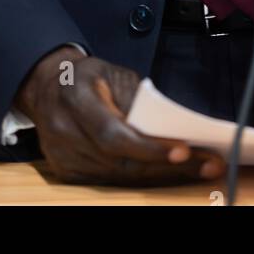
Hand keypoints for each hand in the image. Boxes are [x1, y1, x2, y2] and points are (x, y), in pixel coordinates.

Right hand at [14, 46, 225, 185]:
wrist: (47, 86)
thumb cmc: (86, 78)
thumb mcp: (112, 73)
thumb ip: (136, 99)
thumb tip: (170, 127)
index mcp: (75, 98)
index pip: (114, 133)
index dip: (149, 148)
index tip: (184, 150)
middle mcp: (64, 131)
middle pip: (121, 161)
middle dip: (167, 165)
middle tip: (206, 164)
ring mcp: (63, 156)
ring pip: (119, 176)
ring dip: (160, 174)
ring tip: (196, 168)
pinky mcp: (66, 171)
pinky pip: (110, 181)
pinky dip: (139, 178)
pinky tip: (164, 172)